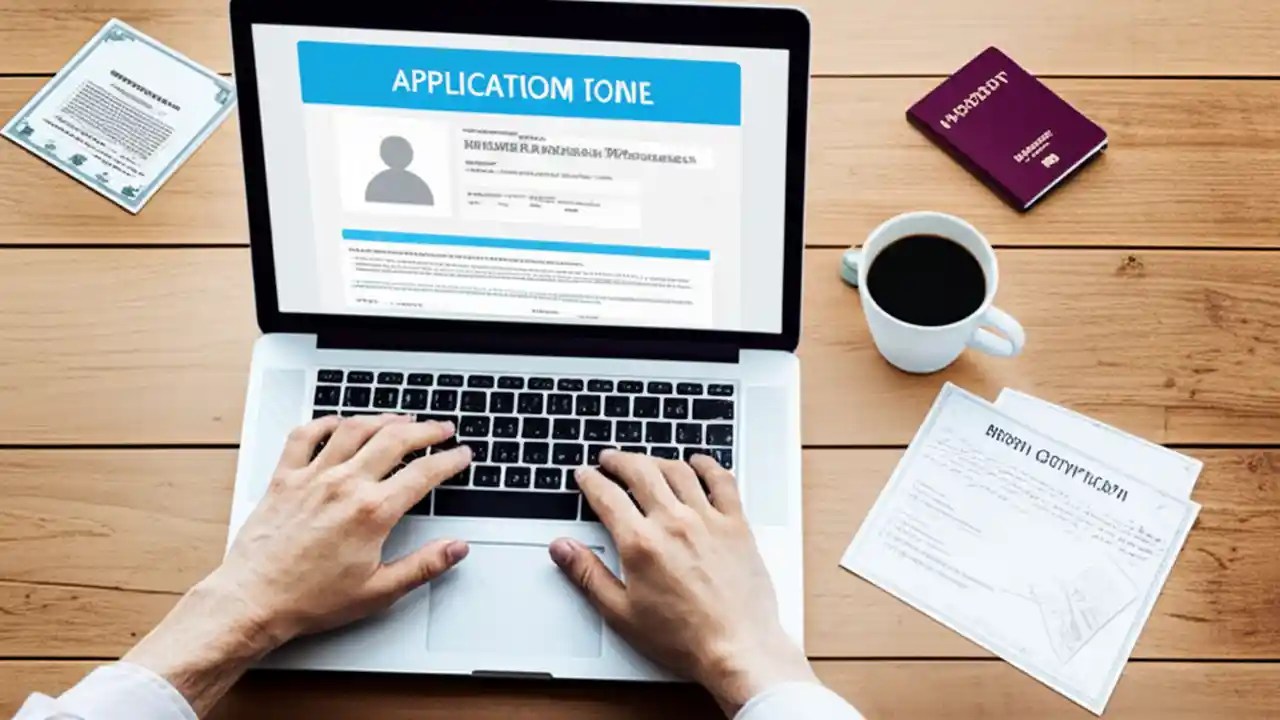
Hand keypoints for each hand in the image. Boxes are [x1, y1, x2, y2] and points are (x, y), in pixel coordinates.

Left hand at [123, 414, 470, 715]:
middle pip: (394, 440)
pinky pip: (305, 436)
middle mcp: (344, 485)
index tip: (461, 455)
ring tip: (400, 420)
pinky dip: (325, 423)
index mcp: (372, 512)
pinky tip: (338, 422)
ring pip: (354, 429)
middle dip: (425, 430)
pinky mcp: (284, 478)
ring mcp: (312, 477)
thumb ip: (424, 566)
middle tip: (441, 429)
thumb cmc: (310, 600)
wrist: (254, 600)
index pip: (423, 474)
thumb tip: (456, 549)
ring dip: (382, 419)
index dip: (449, 461)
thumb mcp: (379, 591)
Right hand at [549, 451, 816, 714]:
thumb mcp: (622, 613)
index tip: (585, 475)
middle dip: (619, 461)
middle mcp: (674, 522)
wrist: (737, 649)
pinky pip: (722, 481)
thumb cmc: (683, 638)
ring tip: (646, 461)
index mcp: (641, 543)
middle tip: (609, 459)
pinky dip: (708, 465)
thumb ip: (588, 575)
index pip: (607, 497)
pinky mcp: (736, 525)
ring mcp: (708, 519)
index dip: (591, 481)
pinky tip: (698, 462)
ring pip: (678, 471)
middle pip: (641, 472)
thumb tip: (562, 548)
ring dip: (657, 460)